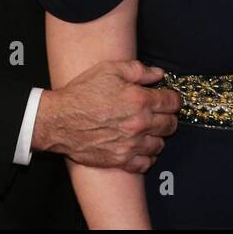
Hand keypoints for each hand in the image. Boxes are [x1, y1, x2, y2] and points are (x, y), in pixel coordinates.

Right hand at [32, 59, 180, 172]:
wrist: (58, 120)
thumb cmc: (81, 93)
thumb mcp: (109, 70)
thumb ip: (138, 70)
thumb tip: (158, 74)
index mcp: (139, 100)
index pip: (172, 103)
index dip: (173, 99)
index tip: (169, 99)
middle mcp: (139, 124)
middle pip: (171, 124)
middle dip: (168, 117)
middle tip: (159, 113)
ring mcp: (131, 144)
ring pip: (160, 144)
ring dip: (158, 136)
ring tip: (148, 130)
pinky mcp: (120, 160)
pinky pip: (146, 163)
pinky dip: (147, 156)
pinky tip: (141, 147)